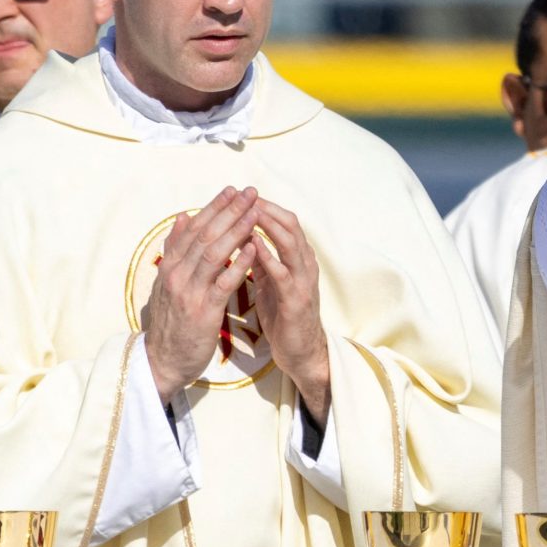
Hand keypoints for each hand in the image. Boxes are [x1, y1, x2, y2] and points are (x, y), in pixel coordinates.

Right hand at [141, 187, 261, 403]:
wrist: (163, 361)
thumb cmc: (171, 321)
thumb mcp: (168, 282)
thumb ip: (176, 250)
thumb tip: (183, 216)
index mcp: (170, 266)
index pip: (194, 228)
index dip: (215, 207)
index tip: (233, 191)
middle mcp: (177, 275)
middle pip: (205, 235)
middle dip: (229, 211)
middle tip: (250, 193)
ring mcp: (189, 292)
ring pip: (214, 253)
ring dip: (236, 230)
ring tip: (255, 212)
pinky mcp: (203, 311)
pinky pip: (223, 282)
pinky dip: (239, 263)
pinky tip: (254, 247)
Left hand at [252, 200, 329, 427]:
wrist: (301, 352)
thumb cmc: (283, 315)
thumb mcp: (271, 281)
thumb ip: (261, 259)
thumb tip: (244, 235)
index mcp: (297, 257)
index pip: (283, 221)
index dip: (264, 205)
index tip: (241, 194)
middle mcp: (305, 263)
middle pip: (290, 224)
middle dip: (267, 208)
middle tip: (244, 195)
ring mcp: (303, 280)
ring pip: (291, 243)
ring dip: (269, 225)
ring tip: (250, 211)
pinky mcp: (297, 300)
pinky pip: (283, 274)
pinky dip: (269, 257)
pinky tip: (253, 247)